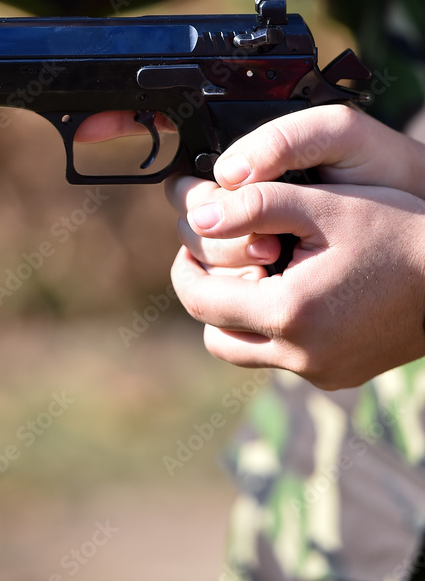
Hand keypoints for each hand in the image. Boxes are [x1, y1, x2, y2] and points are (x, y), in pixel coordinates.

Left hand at [167, 105, 424, 389]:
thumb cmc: (395, 231)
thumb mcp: (323, 205)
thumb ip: (255, 205)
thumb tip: (200, 217)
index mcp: (290, 313)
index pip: (200, 301)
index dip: (185, 268)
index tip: (190, 243)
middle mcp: (302, 356)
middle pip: (215, 336)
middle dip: (207, 296)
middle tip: (215, 258)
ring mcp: (322, 373)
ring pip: (245, 353)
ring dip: (237, 317)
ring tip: (252, 273)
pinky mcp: (339, 376)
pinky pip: (283, 359)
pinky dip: (273, 330)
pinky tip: (292, 290)